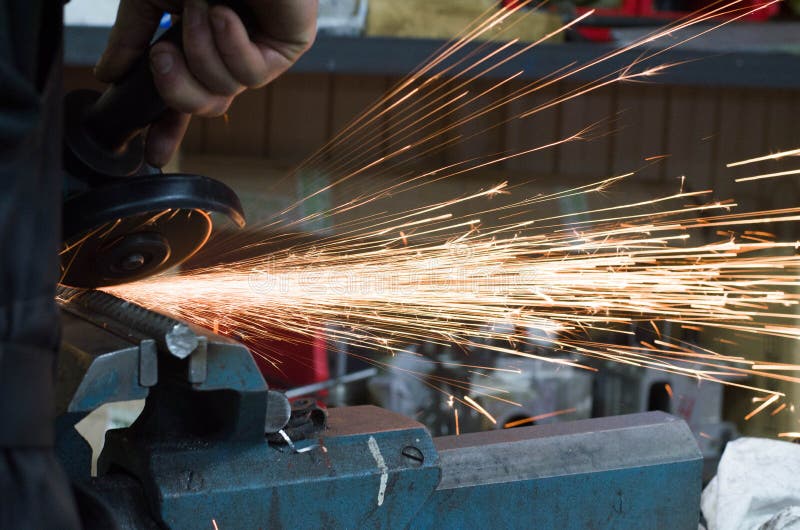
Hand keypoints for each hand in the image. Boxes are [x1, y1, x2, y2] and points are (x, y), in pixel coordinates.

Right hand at [95, 0, 317, 166]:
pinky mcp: (288, 47)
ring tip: (204, 6)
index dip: (166, 127)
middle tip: (162, 54)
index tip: (149, 154)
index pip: (183, 96)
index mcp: (198, 42)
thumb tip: (107, 75)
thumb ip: (131, 36)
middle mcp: (229, 51)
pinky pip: (251, 75)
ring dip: (202, 47)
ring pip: (224, 91)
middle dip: (176, 86)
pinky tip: (228, 13)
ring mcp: (259, 52)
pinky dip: (230, 42)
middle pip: (203, 107)